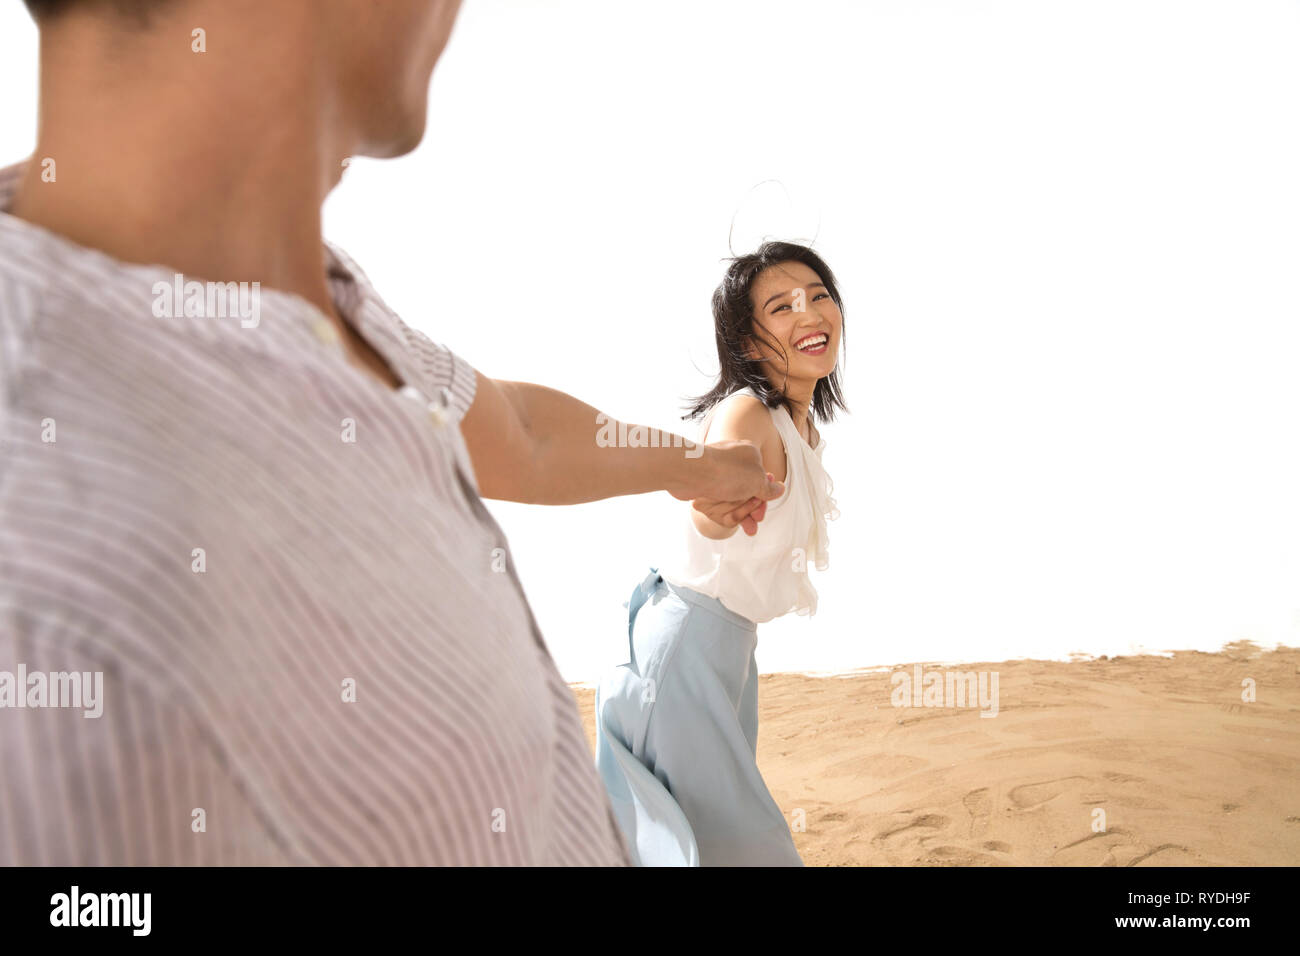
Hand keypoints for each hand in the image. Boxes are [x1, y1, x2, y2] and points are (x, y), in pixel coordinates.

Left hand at [668, 440, 783, 535]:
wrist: (691, 473)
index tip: (763, 506)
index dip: (764, 495)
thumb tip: (780, 488)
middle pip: (748, 489)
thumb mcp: (756, 481)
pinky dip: (725, 510)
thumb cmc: (727, 473)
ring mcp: (717, 472)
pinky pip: (718, 499)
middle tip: (757, 520)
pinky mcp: (704, 483)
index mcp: (748, 454)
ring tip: (749, 529)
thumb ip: (768, 488)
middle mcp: (732, 461)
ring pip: (733, 496)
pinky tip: (729, 520)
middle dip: (753, 507)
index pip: (761, 477)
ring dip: (742, 513)